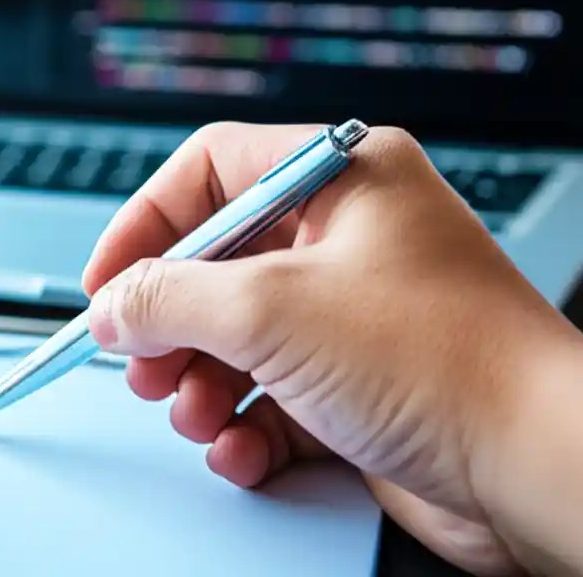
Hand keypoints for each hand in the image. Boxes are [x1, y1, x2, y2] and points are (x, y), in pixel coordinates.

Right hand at [83, 123, 582, 574]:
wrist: (535, 470)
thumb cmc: (445, 364)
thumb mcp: (269, 311)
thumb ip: (166, 298)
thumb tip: (111, 306)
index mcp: (344, 180)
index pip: (211, 171)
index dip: (147, 224)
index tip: (107, 281)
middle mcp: (350, 240)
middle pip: (214, 264)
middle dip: (169, 323)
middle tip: (142, 361)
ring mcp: (355, 316)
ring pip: (235, 338)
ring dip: (200, 384)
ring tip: (198, 414)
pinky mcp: (357, 386)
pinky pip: (270, 395)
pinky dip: (245, 426)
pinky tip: (244, 448)